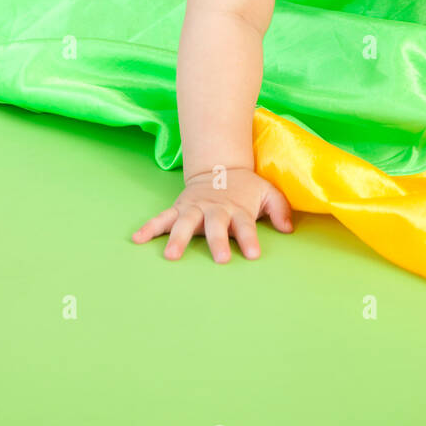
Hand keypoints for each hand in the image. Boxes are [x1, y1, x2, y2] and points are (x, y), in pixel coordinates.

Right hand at [132, 167, 292, 262]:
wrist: (220, 168)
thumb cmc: (246, 188)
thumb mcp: (268, 193)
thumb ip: (279, 210)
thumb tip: (288, 229)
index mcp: (238, 209)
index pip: (246, 226)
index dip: (249, 239)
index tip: (253, 255)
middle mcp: (215, 210)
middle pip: (216, 225)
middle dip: (217, 241)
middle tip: (220, 258)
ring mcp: (195, 209)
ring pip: (185, 223)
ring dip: (178, 238)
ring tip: (171, 256)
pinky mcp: (179, 209)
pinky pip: (162, 218)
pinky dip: (150, 227)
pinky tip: (137, 239)